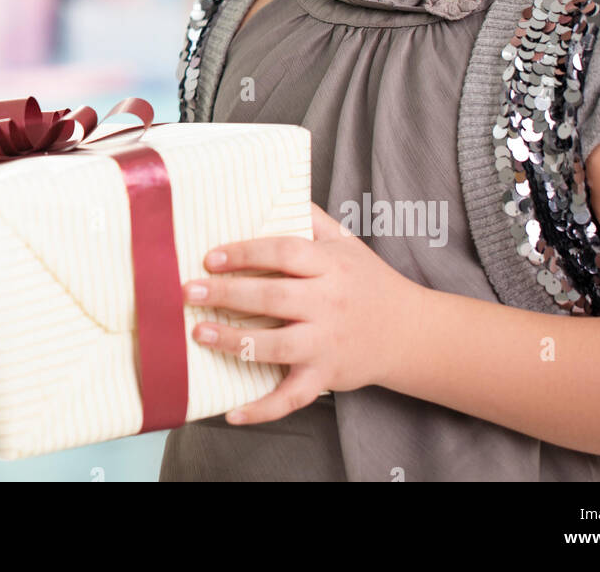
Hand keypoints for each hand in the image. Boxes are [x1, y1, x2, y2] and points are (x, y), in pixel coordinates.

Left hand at [180, 202, 427, 423]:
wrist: (411, 333)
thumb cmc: (368, 282)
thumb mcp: (346, 242)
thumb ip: (312, 218)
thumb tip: (275, 188)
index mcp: (330, 267)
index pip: (284, 253)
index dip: (246, 253)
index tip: (210, 257)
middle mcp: (329, 305)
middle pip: (274, 297)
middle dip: (228, 293)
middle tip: (189, 291)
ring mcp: (327, 344)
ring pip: (277, 346)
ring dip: (234, 341)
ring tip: (199, 333)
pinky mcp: (326, 377)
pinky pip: (292, 397)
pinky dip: (262, 409)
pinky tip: (232, 411)